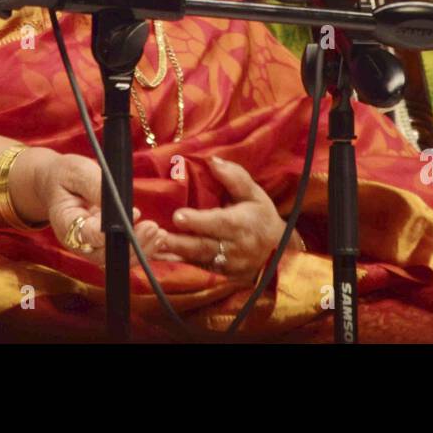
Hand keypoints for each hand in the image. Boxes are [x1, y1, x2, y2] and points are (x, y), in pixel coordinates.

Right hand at [32, 152, 163, 265]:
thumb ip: (94, 185)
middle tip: (152, 228)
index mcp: (65, 223)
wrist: (57, 184)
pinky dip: (140, 248)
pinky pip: (122, 254)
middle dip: (130, 245)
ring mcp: (91, 246)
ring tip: (159, 234)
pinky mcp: (103, 244)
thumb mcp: (76, 171)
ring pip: (115, 259)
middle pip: (103, 255)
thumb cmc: (65, 176)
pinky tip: (157, 237)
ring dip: (139, 250)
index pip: (87, 235)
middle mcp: (77, 241)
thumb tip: (118, 202)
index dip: (110, 230)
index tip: (133, 214)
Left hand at [156, 156, 287, 281]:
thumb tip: (212, 160)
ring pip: (198, 260)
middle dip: (180, 242)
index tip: (178, 216)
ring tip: (153, 246)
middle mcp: (234, 246)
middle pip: (204, 245)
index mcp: (242, 223)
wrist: (279, 253)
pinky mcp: (220, 273)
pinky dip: (178, 262)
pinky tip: (158, 256)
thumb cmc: (262, 217)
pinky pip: (197, 268)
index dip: (198, 221)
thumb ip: (234, 177)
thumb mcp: (255, 194)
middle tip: (157, 235)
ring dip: (175, 253)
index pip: (219, 223)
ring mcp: (226, 263)